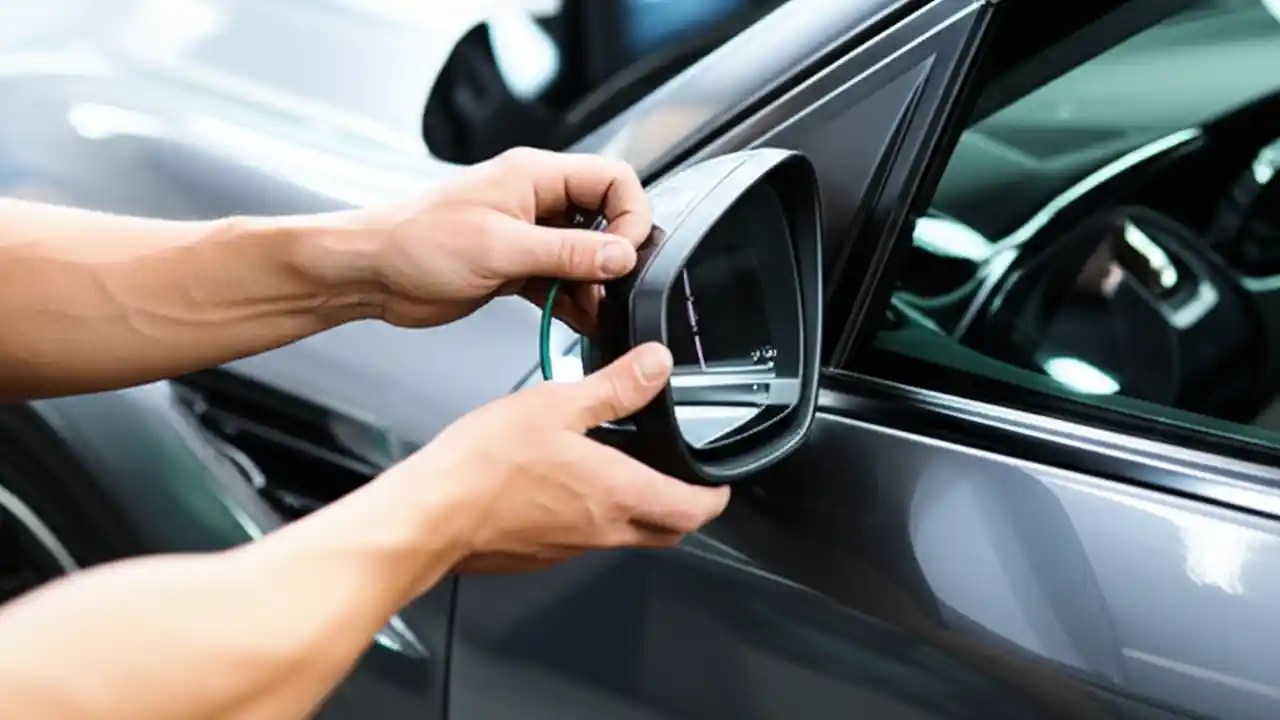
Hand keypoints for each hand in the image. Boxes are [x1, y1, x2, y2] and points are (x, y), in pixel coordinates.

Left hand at [356, 147, 651, 330]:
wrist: (371, 273)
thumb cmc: (417, 243)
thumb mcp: (502, 248)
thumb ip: (568, 252)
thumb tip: (621, 254)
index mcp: (535, 176)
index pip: (612, 179)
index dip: (630, 215)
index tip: (625, 254)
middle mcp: (535, 200)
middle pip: (604, 217)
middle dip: (612, 256)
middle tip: (608, 287)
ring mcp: (526, 234)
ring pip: (584, 255)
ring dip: (592, 285)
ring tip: (591, 311)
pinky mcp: (515, 266)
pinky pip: (560, 279)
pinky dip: (571, 300)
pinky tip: (575, 319)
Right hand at [384, 343, 729, 576]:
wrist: (427, 517)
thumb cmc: (483, 467)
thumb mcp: (557, 405)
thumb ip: (614, 387)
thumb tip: (656, 366)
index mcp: (618, 494)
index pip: (694, 511)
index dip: (716, 496)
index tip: (720, 481)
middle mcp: (601, 531)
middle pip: (667, 531)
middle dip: (683, 508)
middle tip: (683, 481)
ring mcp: (569, 548)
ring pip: (624, 536)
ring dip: (635, 509)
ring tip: (621, 469)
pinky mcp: (538, 555)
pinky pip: (581, 539)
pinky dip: (591, 516)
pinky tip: (564, 485)